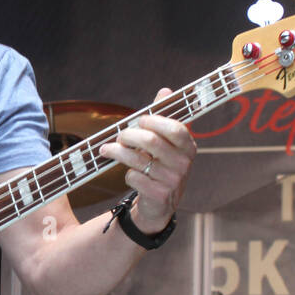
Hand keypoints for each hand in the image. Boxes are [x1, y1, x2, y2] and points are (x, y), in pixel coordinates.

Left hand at [98, 87, 196, 231]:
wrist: (161, 203)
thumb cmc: (161, 165)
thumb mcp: (166, 142)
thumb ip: (164, 117)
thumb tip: (165, 91)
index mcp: (188, 147)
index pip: (175, 129)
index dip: (154, 121)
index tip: (138, 119)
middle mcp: (184, 164)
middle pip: (151, 141)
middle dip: (129, 135)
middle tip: (119, 136)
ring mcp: (173, 181)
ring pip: (138, 159)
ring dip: (117, 152)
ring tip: (106, 149)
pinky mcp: (159, 195)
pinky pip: (134, 177)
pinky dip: (126, 173)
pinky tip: (127, 173)